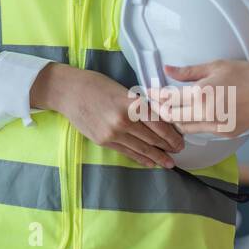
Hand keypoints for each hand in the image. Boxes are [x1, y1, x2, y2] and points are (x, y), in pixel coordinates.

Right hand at [32, 64, 183, 168]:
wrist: (67, 91)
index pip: (159, 125)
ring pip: (141, 149)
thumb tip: (160, 119)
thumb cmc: (95, 84)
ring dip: (157, 157)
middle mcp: (124, 121)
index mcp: (132, 104)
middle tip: (178, 152)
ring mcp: (112, 133)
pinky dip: (140, 158)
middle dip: (168, 147)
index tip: (181, 141)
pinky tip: (149, 162)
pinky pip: (127, 152)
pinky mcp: (103, 141)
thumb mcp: (122, 90)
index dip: (172, 135)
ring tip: (168, 163)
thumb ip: (139, 105)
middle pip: (152, 139)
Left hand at [153, 61, 248, 136]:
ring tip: (168, 109)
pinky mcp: (224, 134)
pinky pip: (200, 131)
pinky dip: (190, 124)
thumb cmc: (247, 75)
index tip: (148, 91)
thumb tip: (167, 69)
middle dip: (159, 110)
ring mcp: (215, 126)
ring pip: (184, 128)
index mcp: (200, 94)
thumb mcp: (216, 66)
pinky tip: (189, 115)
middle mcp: (204, 114)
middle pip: (171, 117)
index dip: (154, 96)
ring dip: (173, 119)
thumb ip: (188, 72)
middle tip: (154, 102)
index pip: (167, 99)